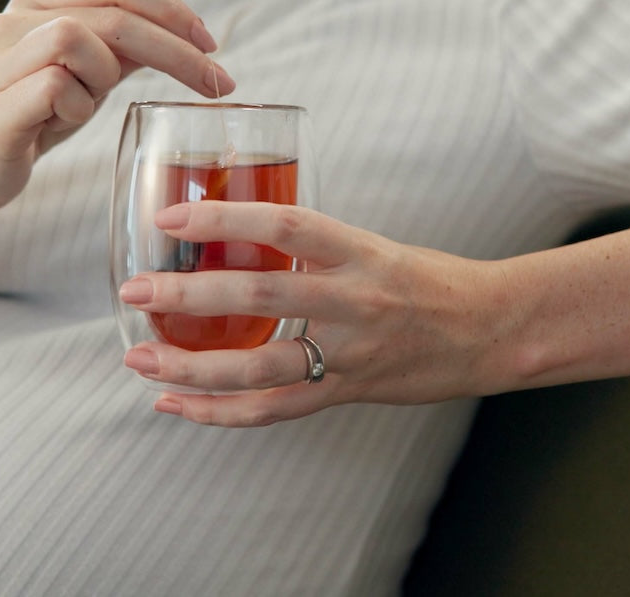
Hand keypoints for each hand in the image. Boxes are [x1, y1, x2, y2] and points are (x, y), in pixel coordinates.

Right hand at [0, 0, 234, 216]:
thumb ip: (123, 46)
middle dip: (174, 46)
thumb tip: (186, 33)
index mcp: (39, 0)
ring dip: (105, 77)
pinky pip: (57, 86)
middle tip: (215, 81)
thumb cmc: (33, 117)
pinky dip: (76, 108)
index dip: (171, 7)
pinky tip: (61, 124)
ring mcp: (0, 57)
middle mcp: (16, 16)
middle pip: (113, 9)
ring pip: (80, 37)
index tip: (210, 43)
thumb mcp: (88, 73)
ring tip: (88, 105)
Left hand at [118, 201, 499, 426]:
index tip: (171, 217)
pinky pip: (275, 409)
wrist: (492, 330)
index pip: (285, 225)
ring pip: (260, 368)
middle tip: (136, 290)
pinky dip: (220, 412)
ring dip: (192, 368)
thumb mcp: (372, 247)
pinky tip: (177, 404)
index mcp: (358, 250)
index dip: (225, 219)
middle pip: (260, 299)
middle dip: (188, 297)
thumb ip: (313, 249)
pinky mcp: (348, 392)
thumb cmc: (428, 281)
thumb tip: (238, 238)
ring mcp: (351, 353)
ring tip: (141, 360)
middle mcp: (354, 300)